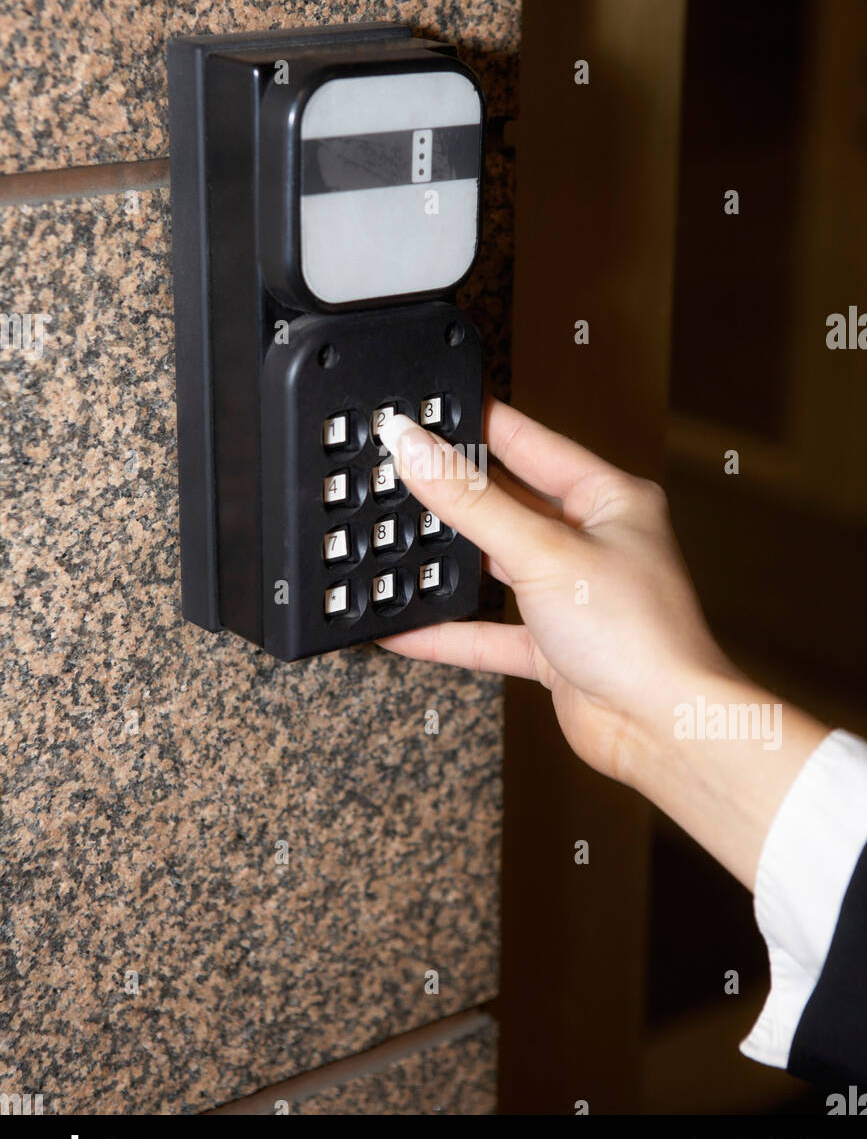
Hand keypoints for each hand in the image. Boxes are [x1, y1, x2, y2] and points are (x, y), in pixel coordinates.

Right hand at [377, 399, 825, 888]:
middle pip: (507, 504)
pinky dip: (445, 631)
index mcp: (609, 499)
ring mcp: (571, 595)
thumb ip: (471, 501)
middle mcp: (592, 542)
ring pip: (495, 566)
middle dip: (454, 494)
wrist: (662, 729)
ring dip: (448, 562)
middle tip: (398, 469)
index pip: (531, 443)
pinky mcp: (552, 647)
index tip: (428, 409)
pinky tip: (402, 625)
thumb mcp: (542, 551)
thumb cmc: (639, 634)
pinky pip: (487, 631)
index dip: (478, 424)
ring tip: (393, 539)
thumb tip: (416, 447)